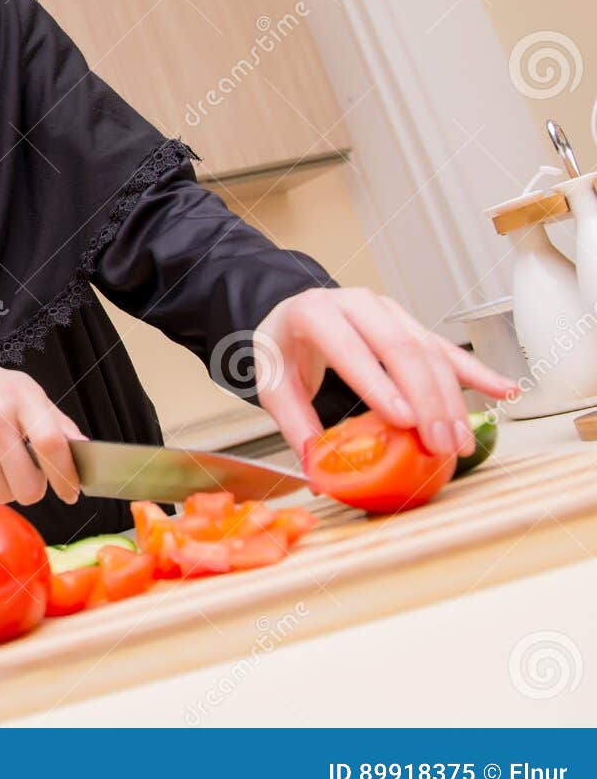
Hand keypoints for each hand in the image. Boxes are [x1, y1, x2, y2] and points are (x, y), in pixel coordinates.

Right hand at [0, 360, 82, 504]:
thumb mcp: (27, 392)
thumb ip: (58, 424)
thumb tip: (86, 452)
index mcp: (21, 397)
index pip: (50, 444)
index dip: (65, 476)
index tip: (71, 493)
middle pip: (26, 484)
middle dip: (34, 490)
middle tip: (30, 478)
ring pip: (2, 494)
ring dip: (7, 488)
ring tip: (0, 465)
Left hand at [253, 287, 519, 458]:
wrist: (290, 315)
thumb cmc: (283, 350)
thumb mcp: (274, 385)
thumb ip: (295, 426)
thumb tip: (319, 474)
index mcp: (315, 314)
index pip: (350, 347)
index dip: (380, 384)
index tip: (404, 421)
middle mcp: (357, 304)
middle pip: (400, 348)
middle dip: (426, 399)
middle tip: (438, 444)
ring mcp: (388, 311)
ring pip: (429, 350)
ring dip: (451, 398)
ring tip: (460, 441)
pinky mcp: (410, 324)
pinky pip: (446, 349)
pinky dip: (477, 372)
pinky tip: (503, 391)